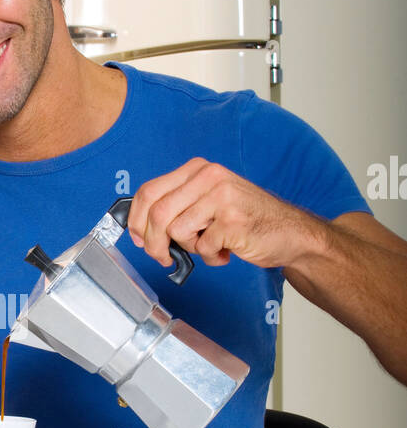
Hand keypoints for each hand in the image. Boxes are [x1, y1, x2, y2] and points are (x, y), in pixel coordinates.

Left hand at [127, 158, 316, 270]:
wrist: (291, 232)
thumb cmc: (247, 219)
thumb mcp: (209, 200)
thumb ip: (178, 205)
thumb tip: (140, 228)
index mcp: (198, 169)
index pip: (149, 191)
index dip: (136, 220)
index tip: (138, 238)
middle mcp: (209, 177)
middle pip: (158, 213)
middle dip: (154, 243)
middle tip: (163, 257)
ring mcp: (222, 197)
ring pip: (177, 231)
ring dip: (190, 248)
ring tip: (211, 244)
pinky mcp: (232, 221)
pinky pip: (202, 248)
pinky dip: (211, 257)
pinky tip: (227, 250)